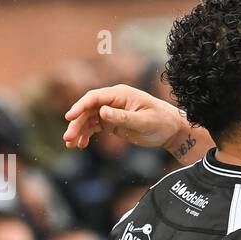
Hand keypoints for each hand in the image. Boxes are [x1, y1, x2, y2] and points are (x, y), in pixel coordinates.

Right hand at [62, 84, 193, 159]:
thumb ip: (122, 117)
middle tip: (68, 138)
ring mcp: (111, 111)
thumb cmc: (161, 122)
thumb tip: (102, 112)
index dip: (80, 106)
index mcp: (120, 94)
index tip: (69, 117)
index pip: (94, 97)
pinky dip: (87, 134)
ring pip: (89, 119)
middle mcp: (113, 100)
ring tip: (71, 145)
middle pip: (88, 110)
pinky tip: (81, 145)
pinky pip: (94, 126)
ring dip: (79, 130)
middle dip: (76, 123)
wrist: (171, 129)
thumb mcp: (143, 121)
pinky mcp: (112, 122)